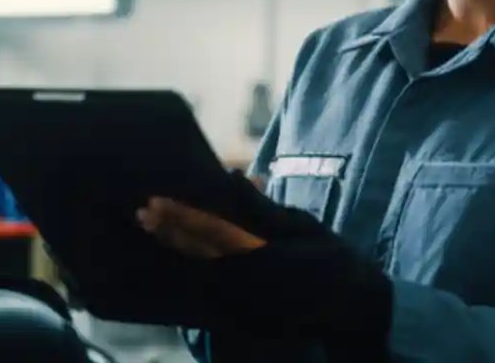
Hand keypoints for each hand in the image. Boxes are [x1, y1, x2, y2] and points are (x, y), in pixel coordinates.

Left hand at [142, 172, 392, 356]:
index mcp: (263, 256)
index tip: (156, 203)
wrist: (351, 305)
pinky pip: (210, 293)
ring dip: (176, 253)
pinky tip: (178, 257)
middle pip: (197, 255)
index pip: (210, 233)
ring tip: (154, 231)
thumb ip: (262, 208)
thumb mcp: (302, 226)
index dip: (181, 218)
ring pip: (199, 275)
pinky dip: (193, 274)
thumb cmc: (331, 258)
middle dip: (170, 234)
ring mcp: (246, 304)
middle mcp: (250, 283)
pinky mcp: (246, 317)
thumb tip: (233, 177)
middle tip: (143, 215)